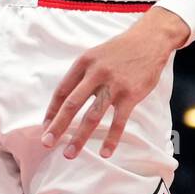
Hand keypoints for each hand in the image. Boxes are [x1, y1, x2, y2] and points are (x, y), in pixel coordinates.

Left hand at [40, 7, 188, 159]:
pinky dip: (111, 139)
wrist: (149, 40)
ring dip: (79, 137)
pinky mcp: (130, 94)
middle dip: (57, 126)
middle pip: (72, 104)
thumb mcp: (96, 55)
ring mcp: (113, 85)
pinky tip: (105, 153)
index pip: (62, 90)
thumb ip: (83, 75)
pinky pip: (119, 121)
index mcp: (83, 62)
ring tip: (69, 154)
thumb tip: (67, 99)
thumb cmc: (120, 50)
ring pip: (92, 116)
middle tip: (46, 142)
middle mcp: (96, 73)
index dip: (52, 110)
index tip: (45, 126)